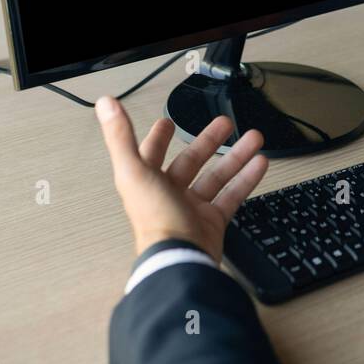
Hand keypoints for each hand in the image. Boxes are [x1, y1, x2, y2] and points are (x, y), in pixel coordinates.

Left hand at [97, 97, 268, 260]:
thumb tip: (106, 104)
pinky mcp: (211, 221)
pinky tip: (257, 164)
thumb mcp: (133, 171)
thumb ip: (120, 136)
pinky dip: (245, 179)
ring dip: (235, 156)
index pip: (151, 154)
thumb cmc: (154, 220)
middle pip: (191, 161)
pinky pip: (231, 196)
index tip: (167, 123)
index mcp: (146, 181)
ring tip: (253, 139)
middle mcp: (168, 194)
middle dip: (208, 140)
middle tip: (224, 124)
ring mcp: (191, 208)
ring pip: (216, 176)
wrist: (179, 259)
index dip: (158, 137)